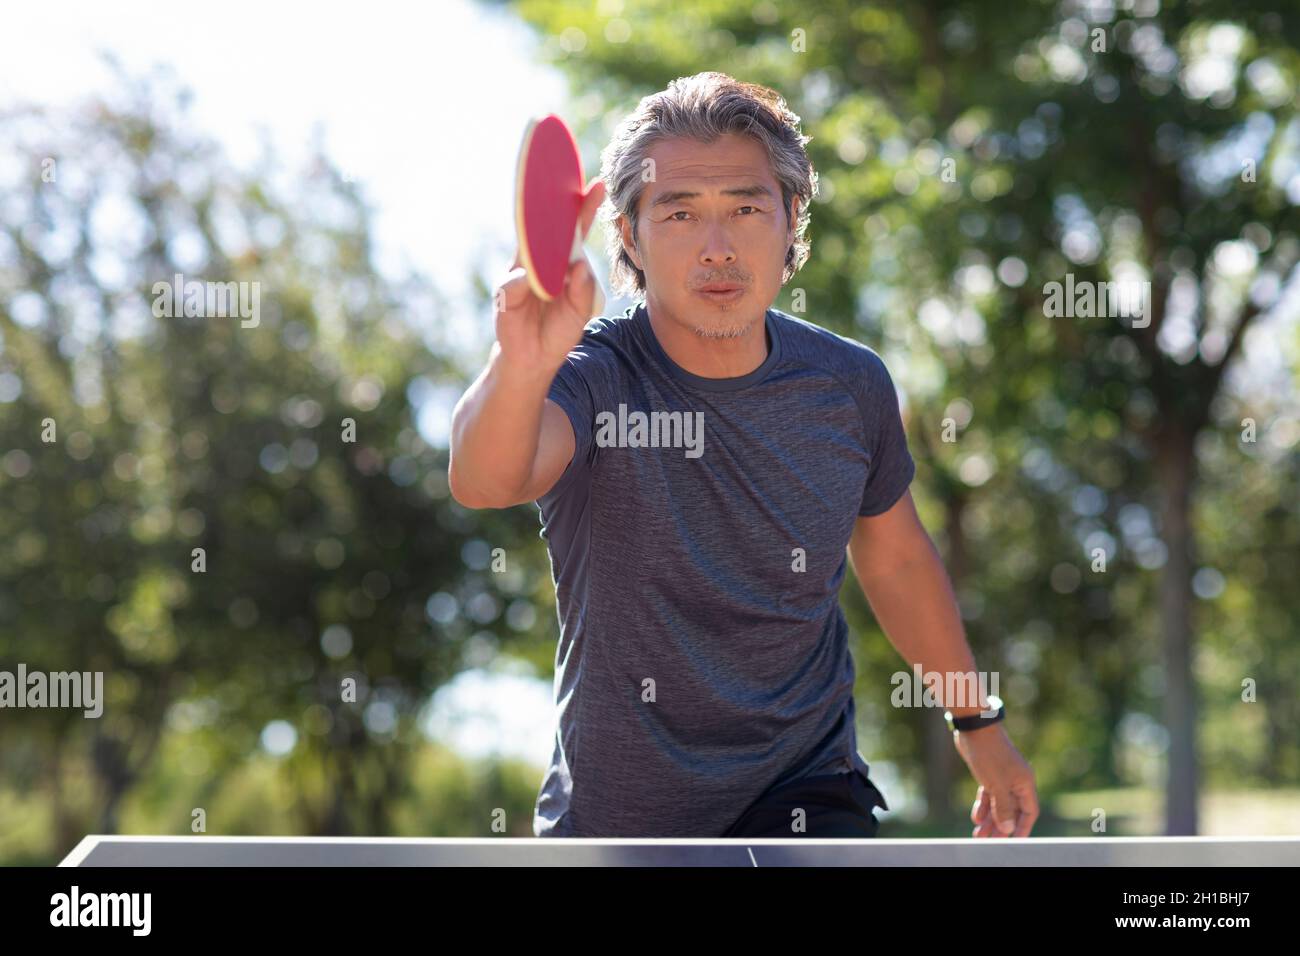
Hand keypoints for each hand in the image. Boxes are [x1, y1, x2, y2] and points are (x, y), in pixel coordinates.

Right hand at [494, 179, 606, 374]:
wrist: (533, 359)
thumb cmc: (558, 330)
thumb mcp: (580, 312)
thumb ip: (582, 291)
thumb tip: (579, 268)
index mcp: (561, 265)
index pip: (573, 232)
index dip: (583, 210)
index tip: (598, 186)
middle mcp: (539, 264)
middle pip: (549, 231)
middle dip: (559, 207)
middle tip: (574, 185)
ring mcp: (520, 276)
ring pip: (527, 249)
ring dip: (538, 234)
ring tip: (553, 216)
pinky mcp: (505, 295)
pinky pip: (513, 283)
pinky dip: (521, 283)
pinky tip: (528, 282)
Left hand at [954, 726, 1038, 837]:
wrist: (974, 729)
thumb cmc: (989, 755)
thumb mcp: (997, 785)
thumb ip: (1004, 808)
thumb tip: (1008, 828)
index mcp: (1025, 783)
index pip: (1029, 812)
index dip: (1022, 827)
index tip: (1014, 841)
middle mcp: (1017, 781)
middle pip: (1012, 810)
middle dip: (1002, 827)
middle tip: (990, 841)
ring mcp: (1003, 777)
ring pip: (999, 804)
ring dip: (990, 819)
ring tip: (979, 834)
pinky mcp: (990, 773)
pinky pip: (989, 795)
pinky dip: (983, 805)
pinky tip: (976, 817)